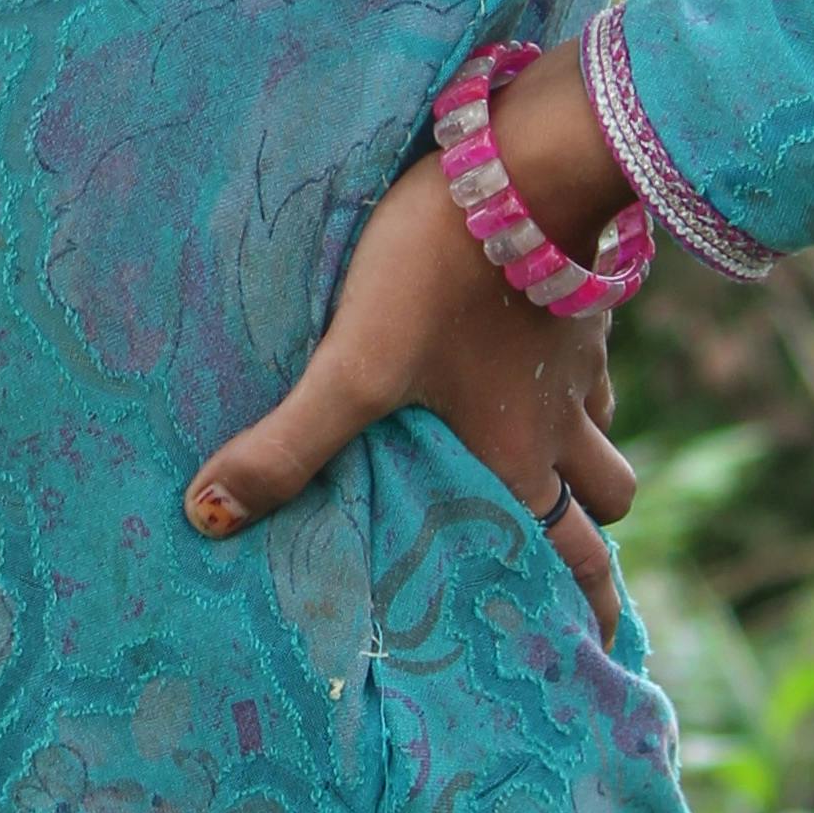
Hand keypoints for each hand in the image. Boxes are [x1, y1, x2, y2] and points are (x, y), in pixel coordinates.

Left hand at [182, 43, 637, 640]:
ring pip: (606, 433)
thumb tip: (207, 517)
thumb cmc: (438, 275)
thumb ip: (287, 445)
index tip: (597, 648)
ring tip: (553, 472)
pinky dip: (575, 382)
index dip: (587, 612)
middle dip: (591, 545)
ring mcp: (582, 360)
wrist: (524, 163)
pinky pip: (592, 361)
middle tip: (579, 576)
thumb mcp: (353, 366)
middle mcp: (563, 425)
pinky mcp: (582, 296)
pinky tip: (536, 366)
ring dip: (586, 457)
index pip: (571, 562)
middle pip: (604, 508)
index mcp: (517, 463)